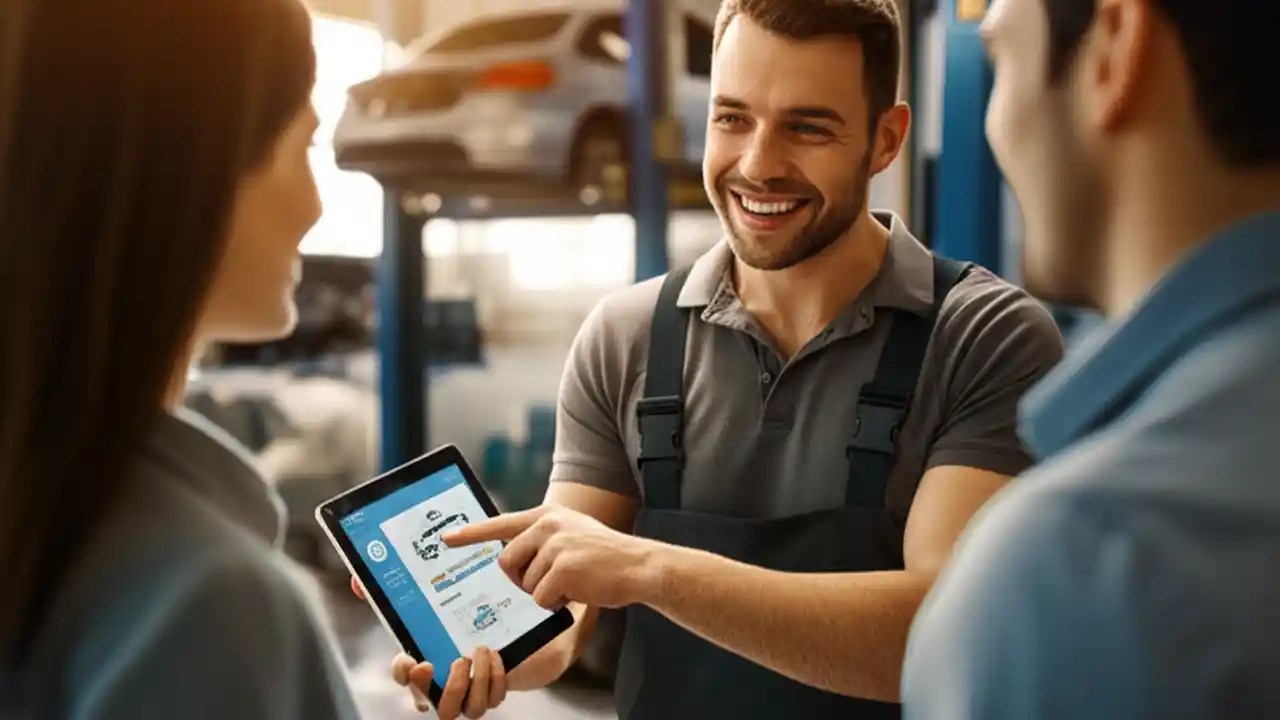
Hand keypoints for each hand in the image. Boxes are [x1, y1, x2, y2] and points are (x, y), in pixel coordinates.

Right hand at [349, 578, 572, 715]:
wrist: (510, 618)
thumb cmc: (461, 609)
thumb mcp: (430, 594)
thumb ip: (391, 589)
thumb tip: (356, 584)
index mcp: (425, 659)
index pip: (404, 677)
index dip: (403, 674)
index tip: (414, 660)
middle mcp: (446, 681)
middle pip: (438, 708)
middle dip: (449, 688)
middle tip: (456, 659)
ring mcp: (472, 689)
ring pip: (469, 709)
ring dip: (476, 682)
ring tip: (481, 650)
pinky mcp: (495, 688)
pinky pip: (494, 698)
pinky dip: (495, 679)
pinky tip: (497, 656)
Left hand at [442, 506, 660, 608]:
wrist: (639, 565)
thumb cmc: (604, 558)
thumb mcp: (572, 535)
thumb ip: (542, 540)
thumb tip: (509, 561)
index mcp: (546, 516)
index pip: (500, 524)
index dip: (470, 534)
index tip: (446, 539)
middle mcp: (547, 525)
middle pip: (506, 563)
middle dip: (521, 581)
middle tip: (548, 582)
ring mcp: (555, 545)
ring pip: (524, 584)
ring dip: (543, 593)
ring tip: (571, 583)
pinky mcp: (563, 567)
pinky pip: (540, 598)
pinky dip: (556, 604)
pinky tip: (577, 592)